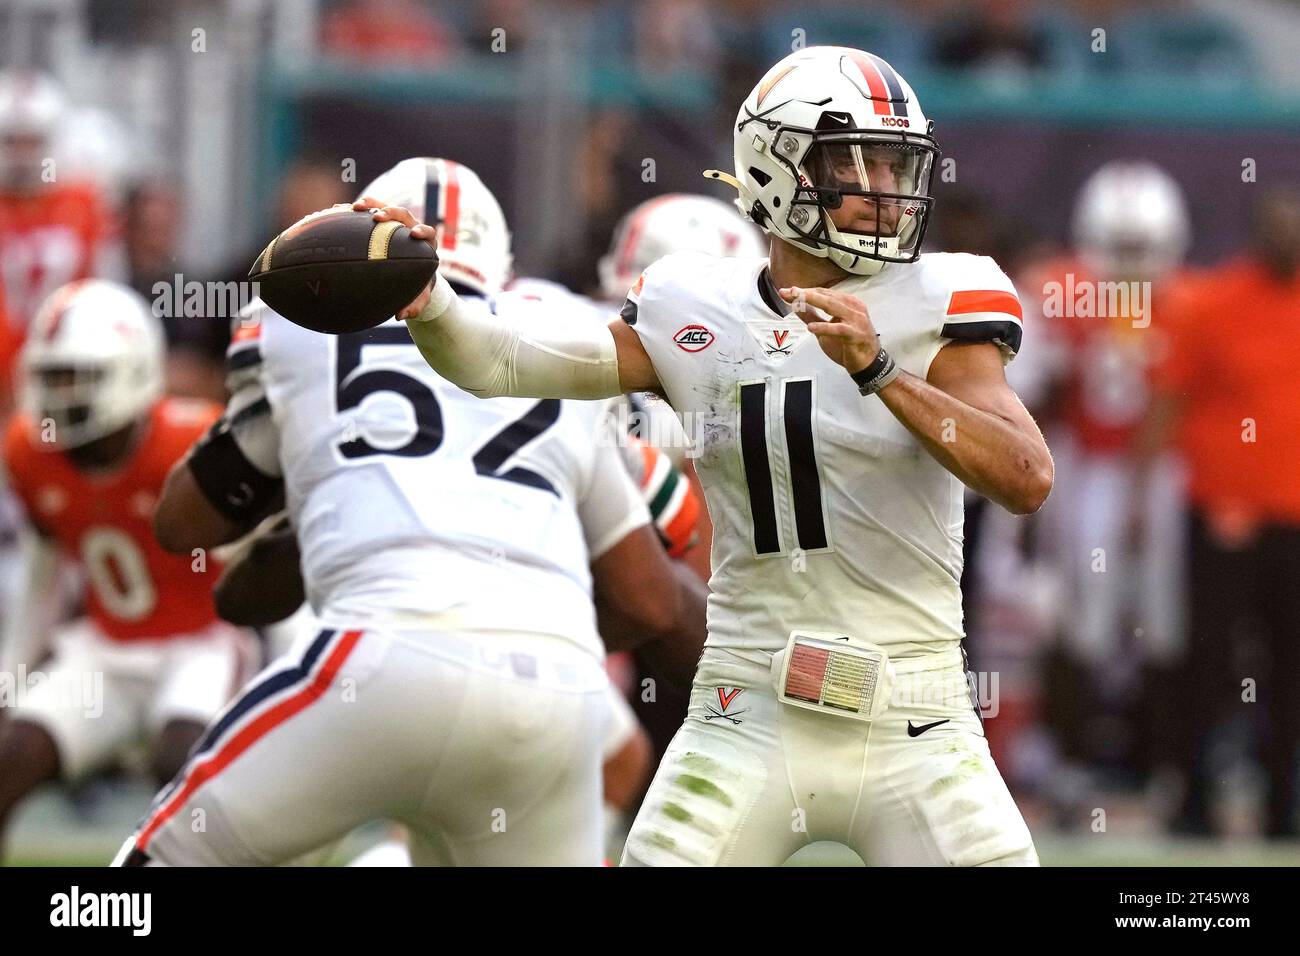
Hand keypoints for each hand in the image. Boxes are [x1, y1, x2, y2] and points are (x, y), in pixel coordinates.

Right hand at [353, 197, 437, 319]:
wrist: (412, 270)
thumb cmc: (417, 283)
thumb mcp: (419, 296)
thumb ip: (414, 306)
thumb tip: (400, 315)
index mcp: (425, 243)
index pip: (427, 232)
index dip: (422, 231)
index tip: (413, 234)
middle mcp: (410, 227)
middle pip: (403, 214)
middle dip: (390, 212)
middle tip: (377, 218)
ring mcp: (395, 221)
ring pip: (384, 206)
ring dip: (370, 204)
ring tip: (354, 207)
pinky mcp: (380, 220)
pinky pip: (367, 210)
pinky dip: (354, 210)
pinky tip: (337, 209)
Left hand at [779, 286, 880, 373]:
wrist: (868, 363)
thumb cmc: (849, 344)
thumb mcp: (826, 328)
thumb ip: (812, 316)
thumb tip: (796, 305)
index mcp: (848, 303)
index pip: (824, 293)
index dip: (805, 291)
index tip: (788, 292)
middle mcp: (853, 308)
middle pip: (826, 296)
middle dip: (806, 293)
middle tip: (790, 292)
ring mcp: (856, 320)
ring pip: (832, 306)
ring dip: (813, 302)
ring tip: (797, 301)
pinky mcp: (855, 334)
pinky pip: (838, 329)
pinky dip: (824, 327)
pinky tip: (811, 327)